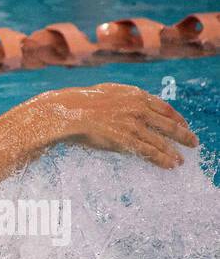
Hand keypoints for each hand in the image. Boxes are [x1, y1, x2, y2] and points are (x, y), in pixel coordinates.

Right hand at [29, 83, 198, 168]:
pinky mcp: (125, 140)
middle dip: (183, 135)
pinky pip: (149, 151)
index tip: (183, 125)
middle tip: (193, 142)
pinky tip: (170, 165)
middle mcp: (138, 109)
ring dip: (174, 151)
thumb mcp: (105, 93)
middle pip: (168, 123)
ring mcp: (133, 125)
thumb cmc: (78, 104)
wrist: (66, 112)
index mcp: (135, 95)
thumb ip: (121, 99)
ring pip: (161, 140)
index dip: (176, 118)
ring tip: (181, 160)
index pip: (163, 107)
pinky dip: (162, 159)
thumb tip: (126, 103)